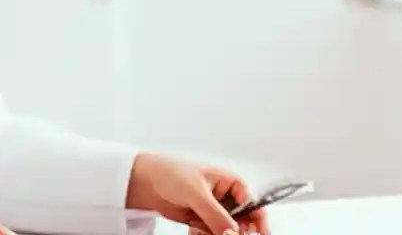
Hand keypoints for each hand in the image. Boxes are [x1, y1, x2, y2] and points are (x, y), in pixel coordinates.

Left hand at [125, 152, 270, 234]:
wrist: (143, 181)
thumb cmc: (170, 172)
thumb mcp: (197, 193)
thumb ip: (216, 215)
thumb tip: (233, 232)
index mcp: (229, 181)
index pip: (252, 203)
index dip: (257, 220)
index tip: (257, 233)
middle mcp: (224, 196)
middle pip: (241, 221)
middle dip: (232, 231)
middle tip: (223, 234)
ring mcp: (212, 210)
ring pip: (225, 230)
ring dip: (215, 233)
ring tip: (198, 228)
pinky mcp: (200, 220)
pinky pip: (210, 233)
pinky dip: (203, 234)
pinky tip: (192, 229)